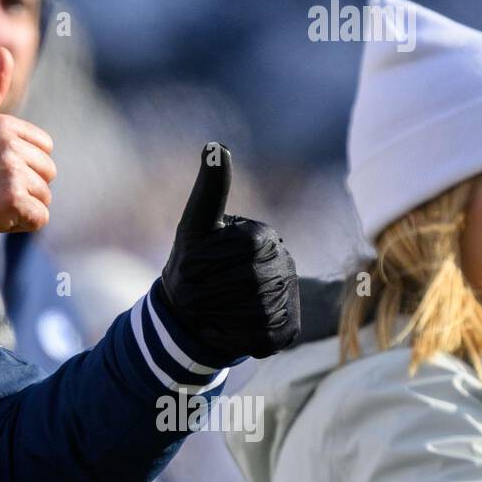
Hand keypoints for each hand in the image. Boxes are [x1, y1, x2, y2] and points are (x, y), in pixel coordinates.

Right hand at [0, 48, 55, 233]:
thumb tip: (4, 51)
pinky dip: (23, 224)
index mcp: (4, 125)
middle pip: (46, 172)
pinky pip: (39, 218)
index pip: (43, 148)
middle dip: (25, 185)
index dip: (22, 163)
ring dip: (23, 206)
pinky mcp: (13, 200)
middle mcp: (9, 145)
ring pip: (43, 196)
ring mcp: (11, 173)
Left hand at [160, 143, 300, 358]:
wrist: (191, 313)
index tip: (192, 265)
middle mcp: (285, 264)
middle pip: (253, 281)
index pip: (248, 246)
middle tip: (194, 293)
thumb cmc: (190, 264)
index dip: (210, 261)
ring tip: (207, 310)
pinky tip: (223, 327)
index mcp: (262, 236)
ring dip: (221, 314)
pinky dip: (236, 336)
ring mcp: (290, 297)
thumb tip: (216, 145)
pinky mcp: (287, 330)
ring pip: (259, 310)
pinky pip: (264, 336)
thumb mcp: (194, 226)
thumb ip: (209, 190)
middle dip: (212, 291)